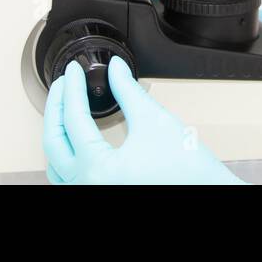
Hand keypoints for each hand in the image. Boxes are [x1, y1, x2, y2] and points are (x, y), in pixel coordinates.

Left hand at [43, 57, 245, 184]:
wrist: (207, 192)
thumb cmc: (186, 171)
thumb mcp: (154, 121)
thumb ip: (128, 91)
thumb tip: (116, 68)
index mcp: (97, 169)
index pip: (73, 120)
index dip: (72, 89)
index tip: (73, 72)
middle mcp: (86, 187)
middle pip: (54, 142)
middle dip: (56, 108)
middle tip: (64, 84)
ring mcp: (90, 193)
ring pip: (56, 164)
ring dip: (57, 134)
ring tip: (64, 107)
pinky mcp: (100, 193)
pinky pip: (69, 176)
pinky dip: (67, 154)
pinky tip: (76, 138)